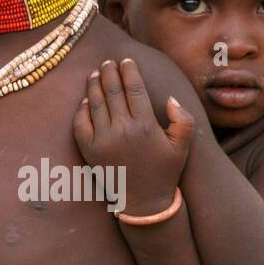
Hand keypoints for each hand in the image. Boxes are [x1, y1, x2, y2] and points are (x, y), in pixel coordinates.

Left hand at [73, 58, 194, 216]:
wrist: (144, 203)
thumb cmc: (165, 171)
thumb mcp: (183, 146)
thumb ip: (183, 119)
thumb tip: (169, 98)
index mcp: (146, 125)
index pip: (134, 88)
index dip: (129, 71)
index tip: (127, 61)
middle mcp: (123, 130)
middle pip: (112, 91)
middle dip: (110, 72)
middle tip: (108, 62)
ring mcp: (103, 140)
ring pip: (95, 103)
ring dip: (94, 85)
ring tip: (95, 74)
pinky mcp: (89, 151)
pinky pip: (81, 123)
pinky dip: (82, 109)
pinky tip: (85, 100)